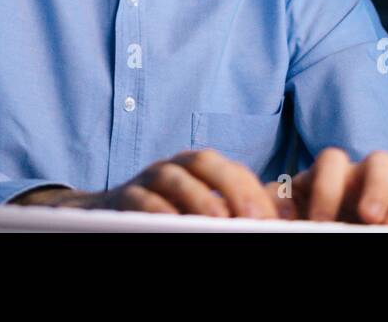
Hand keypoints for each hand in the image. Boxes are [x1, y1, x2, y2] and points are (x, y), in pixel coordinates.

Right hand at [10, 148, 279, 217]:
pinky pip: (140, 199)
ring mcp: (146, 180)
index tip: (271, 220)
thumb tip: (276, 219)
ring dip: (198, 199)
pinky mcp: (123, 198)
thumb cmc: (168, 215)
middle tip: (252, 219)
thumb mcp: (200, 212)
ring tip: (219, 223)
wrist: (111, 216)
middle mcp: (174, 167)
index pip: (232, 169)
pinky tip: (175, 227)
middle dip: (232, 187)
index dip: (254, 191)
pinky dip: (159, 212)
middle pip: (204, 161)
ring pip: (171, 176)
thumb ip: (231, 213)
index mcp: (198, 169)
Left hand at [279, 147, 387, 227]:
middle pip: (380, 159)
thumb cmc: (306, 223)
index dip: (328, 187)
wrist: (328, 231)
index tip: (320, 221)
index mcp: (332, 174)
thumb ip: (279, 205)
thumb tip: (280, 212)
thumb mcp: (288, 212)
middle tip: (369, 218)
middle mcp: (366, 176)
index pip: (333, 158)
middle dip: (377, 186)